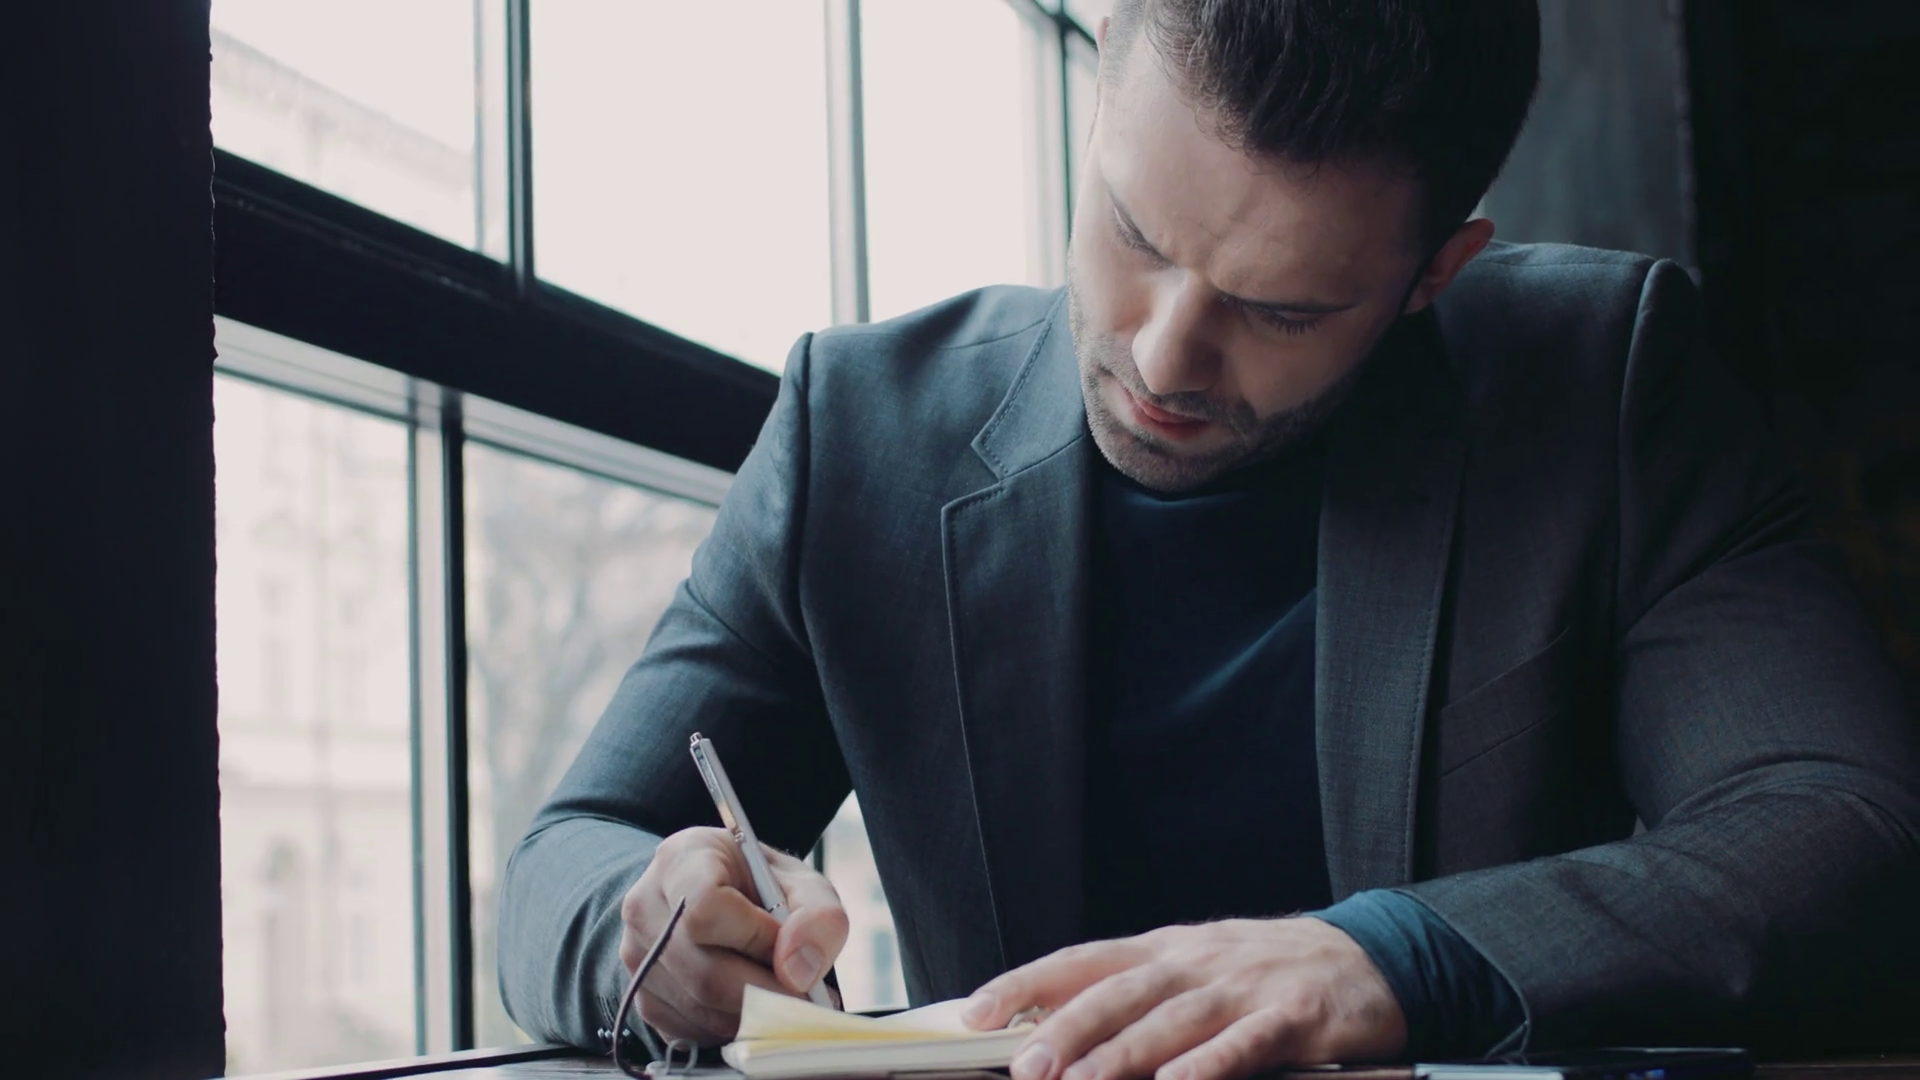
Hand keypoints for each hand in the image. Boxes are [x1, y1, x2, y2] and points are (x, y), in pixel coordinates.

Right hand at [619, 826, 847, 1043]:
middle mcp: (645, 906)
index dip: (756, 938)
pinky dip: (729, 1027)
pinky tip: (749, 1004)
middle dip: (766, 992)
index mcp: (681, 859)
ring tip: (783, 998)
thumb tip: (799, 973)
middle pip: (704, 972)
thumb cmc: (761, 887)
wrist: (718, 898)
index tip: (790, 949)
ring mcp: (635, 955)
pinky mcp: (640, 996)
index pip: (705, 908)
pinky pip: (688, 1030)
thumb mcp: (803, 885)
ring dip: (752, 1015)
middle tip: (808, 999)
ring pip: (698, 1008)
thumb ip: (819, 917)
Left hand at [962, 917, 1405, 1079]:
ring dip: (1122, 1056)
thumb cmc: (1266, 972)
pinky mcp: (1293, 1018)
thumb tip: (1054, 1028)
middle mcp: (1195, 962)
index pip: (1081, 961)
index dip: (1026, 984)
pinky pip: (1244, 1044)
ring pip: (1171, 1021)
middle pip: (1118, 992)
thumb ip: (1135, 995)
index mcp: (1164, 949)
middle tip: (1025, 1066)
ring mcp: (1243, 988)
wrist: (1370, 957)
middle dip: (1066, 1030)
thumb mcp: (1196, 968)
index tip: (974, 1013)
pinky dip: (1208, 1065)